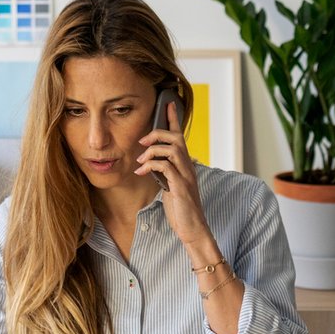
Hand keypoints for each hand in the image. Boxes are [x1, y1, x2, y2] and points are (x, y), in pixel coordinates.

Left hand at [137, 102, 211, 246]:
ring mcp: (186, 176)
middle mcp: (188, 167)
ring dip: (153, 150)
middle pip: (176, 138)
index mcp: (185, 165)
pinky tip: (142, 173)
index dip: (174, 119)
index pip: (181, 137)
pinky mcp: (181, 187)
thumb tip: (153, 164)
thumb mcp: (171, 187)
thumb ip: (165, 174)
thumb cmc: (181, 209)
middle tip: (142, 141)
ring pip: (172, 149)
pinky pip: (167, 167)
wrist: (193, 229)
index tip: (168, 104)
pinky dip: (152, 166)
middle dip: (157, 134)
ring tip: (140, 160)